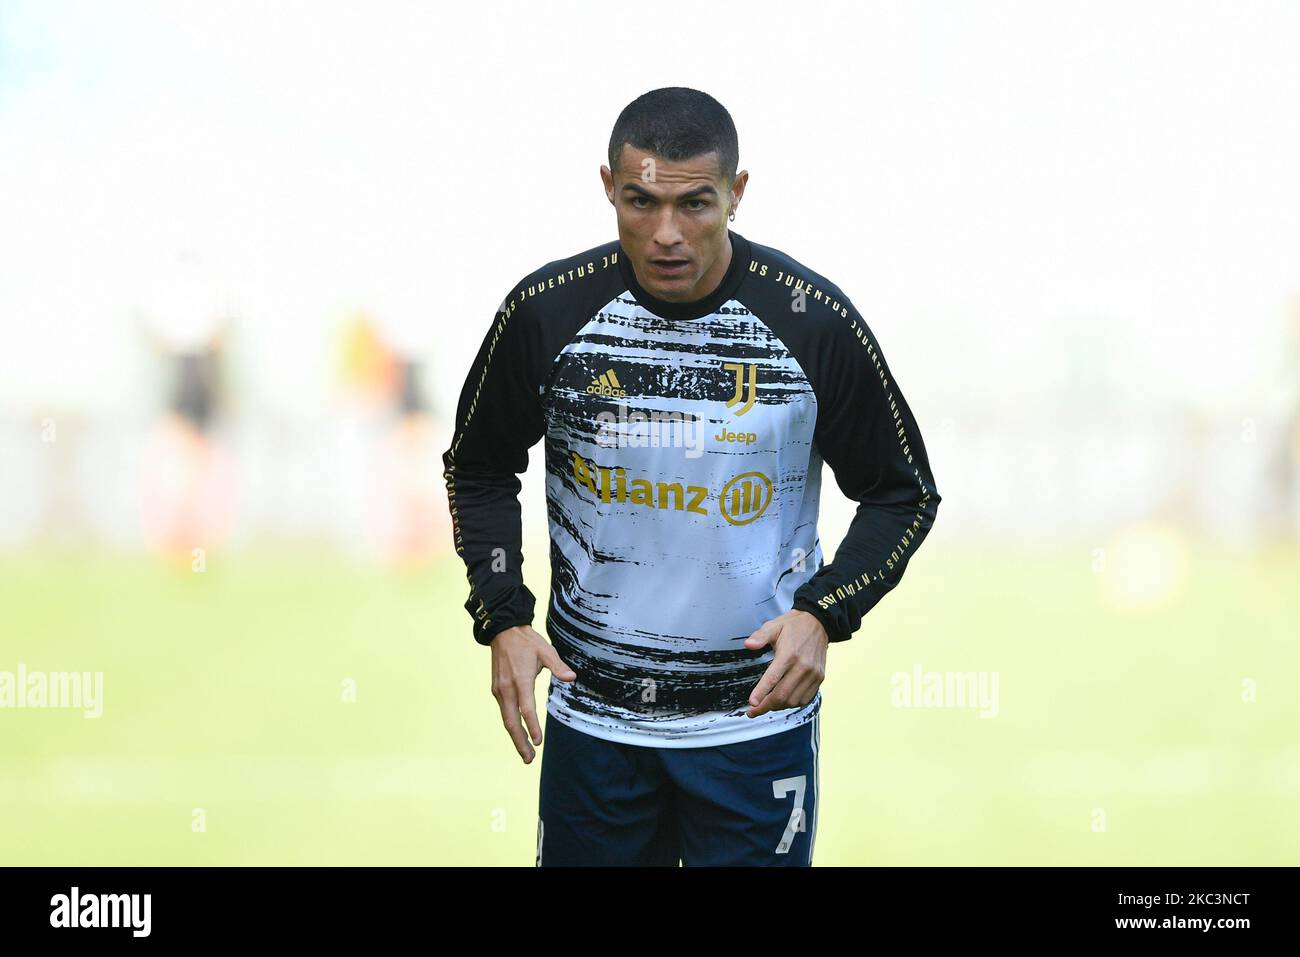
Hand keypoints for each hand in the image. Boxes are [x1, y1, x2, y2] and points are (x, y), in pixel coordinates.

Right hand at [489, 624, 576, 762]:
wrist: (503, 631)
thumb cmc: (527, 642)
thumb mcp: (546, 651)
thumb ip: (558, 666)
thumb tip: (572, 678)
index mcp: (520, 679)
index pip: (526, 709)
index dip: (532, 726)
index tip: (538, 742)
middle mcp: (506, 688)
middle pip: (510, 721)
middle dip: (520, 741)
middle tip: (529, 759)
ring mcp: (499, 690)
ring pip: (506, 719)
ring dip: (515, 736)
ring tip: (526, 752)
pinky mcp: (496, 690)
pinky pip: (504, 711)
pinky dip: (511, 725)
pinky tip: (519, 733)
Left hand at [743, 610, 827, 717]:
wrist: (819, 623)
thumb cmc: (793, 626)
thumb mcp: (774, 626)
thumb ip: (760, 636)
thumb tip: (748, 645)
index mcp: (789, 654)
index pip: (773, 678)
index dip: (761, 693)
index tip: (751, 704)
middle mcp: (803, 666)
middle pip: (782, 695)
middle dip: (765, 706)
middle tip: (752, 711)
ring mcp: (813, 674)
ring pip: (793, 700)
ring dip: (778, 707)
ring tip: (766, 706)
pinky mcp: (819, 678)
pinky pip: (805, 699)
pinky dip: (792, 703)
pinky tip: (783, 701)